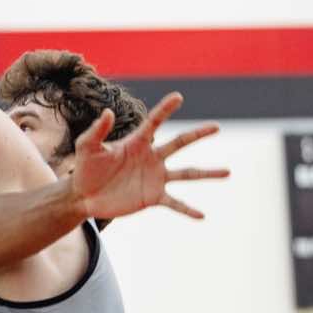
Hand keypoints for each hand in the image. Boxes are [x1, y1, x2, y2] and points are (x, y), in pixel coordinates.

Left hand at [70, 92, 228, 220]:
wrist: (84, 196)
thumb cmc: (85, 168)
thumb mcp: (87, 147)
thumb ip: (97, 131)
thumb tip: (107, 112)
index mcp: (137, 142)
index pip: (154, 123)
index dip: (165, 109)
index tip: (178, 96)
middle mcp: (151, 158)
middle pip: (179, 143)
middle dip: (198, 134)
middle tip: (216, 127)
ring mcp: (155, 178)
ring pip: (186, 173)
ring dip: (207, 173)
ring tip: (228, 172)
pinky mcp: (152, 197)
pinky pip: (174, 203)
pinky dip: (188, 209)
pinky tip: (202, 215)